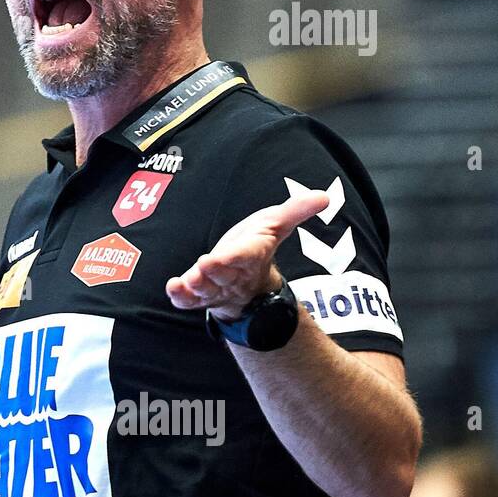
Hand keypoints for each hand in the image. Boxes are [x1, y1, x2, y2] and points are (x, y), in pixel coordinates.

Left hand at [166, 190, 327, 320]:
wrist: (249, 284)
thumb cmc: (257, 247)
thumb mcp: (276, 224)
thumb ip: (296, 210)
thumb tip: (324, 196)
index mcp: (250, 255)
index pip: (244, 255)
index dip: (232, 257)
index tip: (218, 257)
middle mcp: (233, 275)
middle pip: (223, 275)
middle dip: (213, 272)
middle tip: (202, 267)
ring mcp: (216, 287)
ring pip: (206, 290)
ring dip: (195, 287)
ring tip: (186, 282)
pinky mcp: (199, 296)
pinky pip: (189, 300)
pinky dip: (180, 296)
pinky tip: (172, 288)